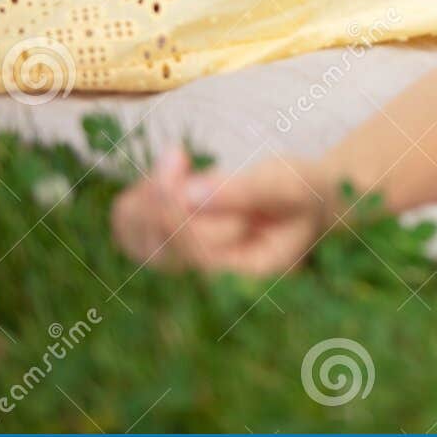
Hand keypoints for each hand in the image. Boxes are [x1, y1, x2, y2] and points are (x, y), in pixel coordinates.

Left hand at [111, 148, 332, 276]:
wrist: (305, 200)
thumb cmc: (304, 192)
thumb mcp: (289, 183)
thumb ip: (246, 191)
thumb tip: (190, 194)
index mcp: (251, 272)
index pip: (198, 252)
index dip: (179, 210)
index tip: (179, 159)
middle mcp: (214, 281)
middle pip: (162, 251)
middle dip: (160, 199)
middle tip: (178, 155)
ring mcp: (189, 267)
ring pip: (139, 242)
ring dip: (146, 196)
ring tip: (177, 159)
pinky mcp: (172, 250)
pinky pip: (132, 234)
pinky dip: (138, 200)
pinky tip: (168, 172)